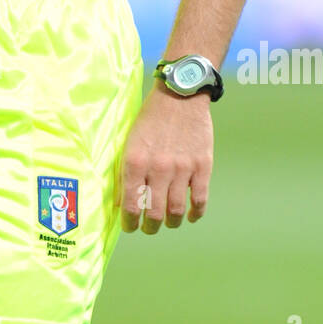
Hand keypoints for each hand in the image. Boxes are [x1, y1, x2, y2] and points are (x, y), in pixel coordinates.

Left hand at [119, 83, 212, 233]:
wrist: (180, 95)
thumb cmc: (150, 118)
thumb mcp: (128, 141)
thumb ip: (124, 171)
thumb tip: (120, 202)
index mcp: (135, 162)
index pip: (131, 204)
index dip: (130, 222)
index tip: (130, 227)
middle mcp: (158, 168)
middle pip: (154, 214)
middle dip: (149, 227)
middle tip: (149, 228)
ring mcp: (182, 169)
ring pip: (176, 211)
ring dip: (171, 223)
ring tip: (168, 222)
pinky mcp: (202, 166)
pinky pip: (200, 200)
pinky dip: (195, 214)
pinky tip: (191, 216)